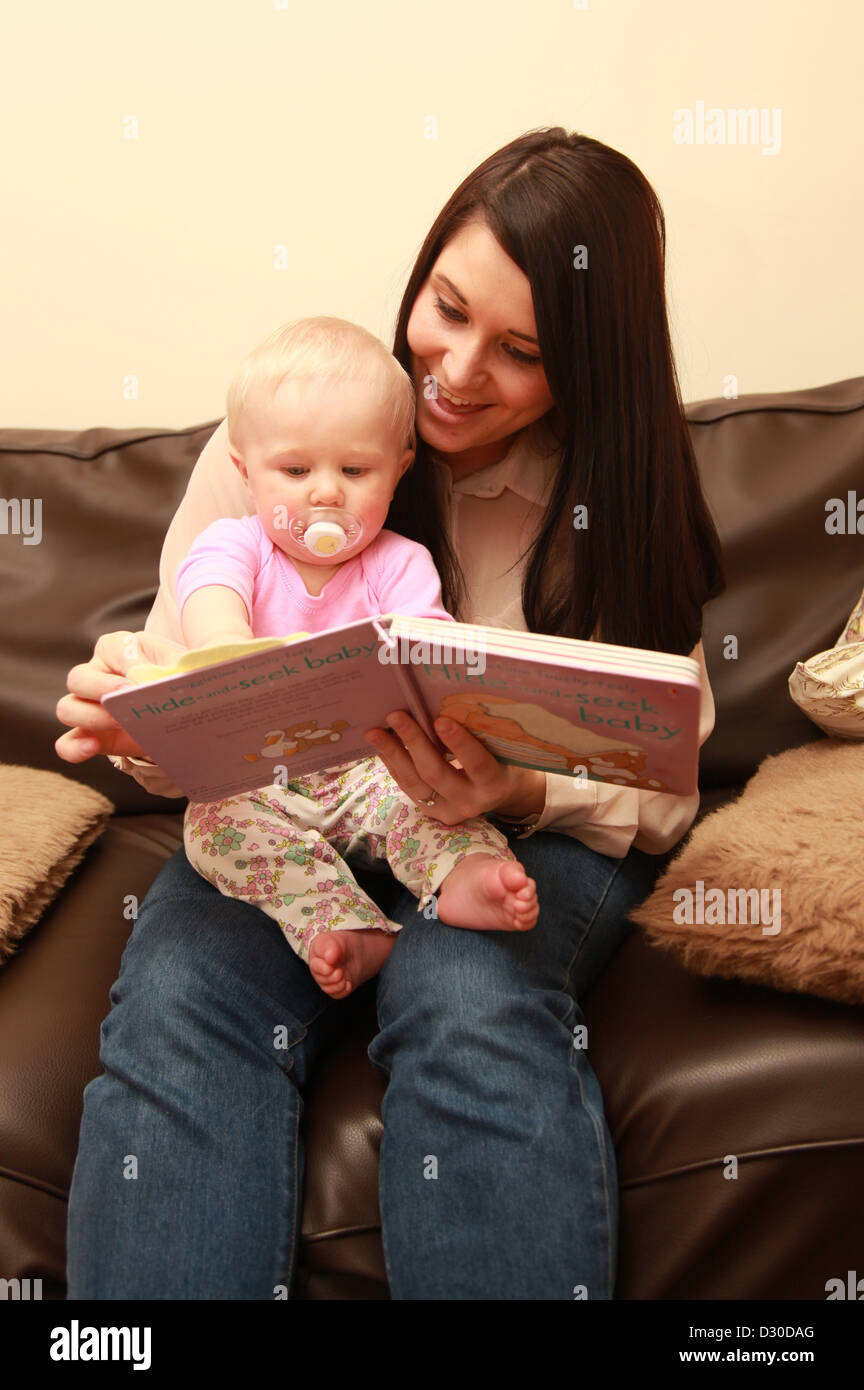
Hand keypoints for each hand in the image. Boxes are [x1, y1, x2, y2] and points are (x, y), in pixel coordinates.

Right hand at [55, 630, 186, 763]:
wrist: (182, 714)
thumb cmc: (178, 683)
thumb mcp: (183, 670)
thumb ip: (179, 668)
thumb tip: (175, 676)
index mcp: (121, 650)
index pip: (111, 647)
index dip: (123, 661)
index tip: (139, 676)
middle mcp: (97, 675)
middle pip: (78, 678)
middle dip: (100, 688)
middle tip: (126, 697)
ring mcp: (89, 706)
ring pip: (68, 709)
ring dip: (91, 717)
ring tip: (118, 723)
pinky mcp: (91, 735)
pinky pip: (67, 743)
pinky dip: (75, 747)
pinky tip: (92, 748)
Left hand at [364, 710, 545, 825]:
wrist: (501, 790)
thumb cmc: (502, 757)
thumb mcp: (501, 747)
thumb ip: (481, 732)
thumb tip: (444, 699)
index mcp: (495, 785)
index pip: (478, 765)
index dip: (460, 744)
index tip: (440, 720)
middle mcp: (472, 802)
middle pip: (437, 774)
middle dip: (414, 743)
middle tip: (396, 716)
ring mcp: (449, 810)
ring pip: (415, 784)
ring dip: (393, 754)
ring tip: (374, 732)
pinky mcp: (431, 812)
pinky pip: (408, 787)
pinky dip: (394, 764)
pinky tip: (381, 745)